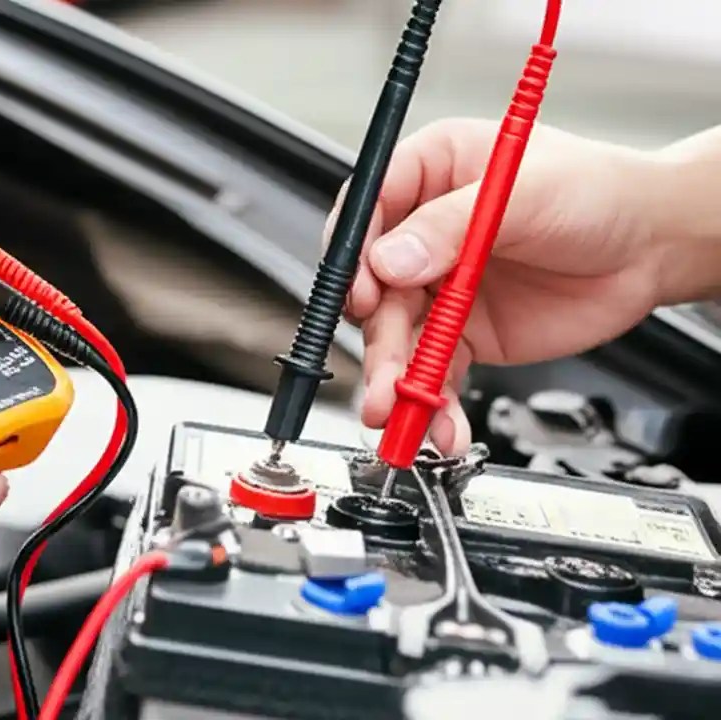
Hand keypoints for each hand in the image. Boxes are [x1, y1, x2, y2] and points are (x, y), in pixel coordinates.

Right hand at [340, 119, 671, 454]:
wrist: (653, 248)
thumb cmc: (597, 192)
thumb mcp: (525, 193)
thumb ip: (450, 227)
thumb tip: (390, 261)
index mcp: (428, 175)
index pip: (368, 211)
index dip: (357, 255)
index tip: (366, 294)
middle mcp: (422, 234)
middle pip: (375, 289)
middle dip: (379, 339)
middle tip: (385, 376)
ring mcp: (440, 287)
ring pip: (398, 338)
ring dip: (396, 381)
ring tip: (400, 413)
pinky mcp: (462, 333)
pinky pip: (433, 372)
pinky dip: (433, 404)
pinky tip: (439, 424)